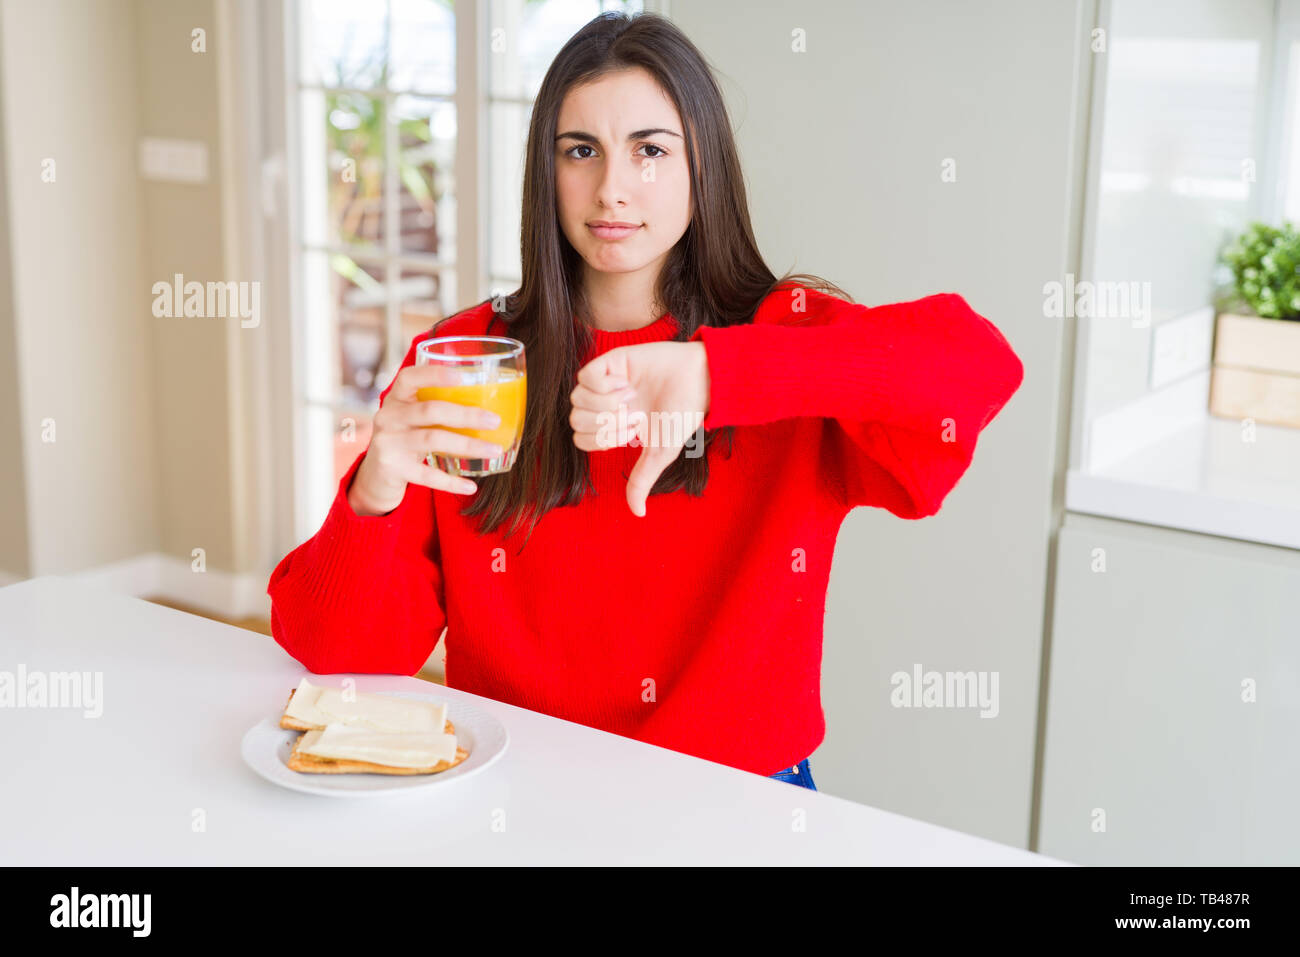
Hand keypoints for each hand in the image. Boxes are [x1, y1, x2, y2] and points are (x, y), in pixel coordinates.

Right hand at [348, 363, 506, 515]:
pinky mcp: (392, 469)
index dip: (434, 374)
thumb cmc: (407, 437)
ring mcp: (388, 443)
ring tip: (495, 450)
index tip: (462, 376)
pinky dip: (451, 482)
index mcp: (396, 398)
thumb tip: (493, 405)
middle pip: (429, 410)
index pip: (409, 377)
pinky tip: (471, 486)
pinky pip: (426, 475)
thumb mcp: (414, 418)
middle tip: (495, 420)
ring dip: (467, 445)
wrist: (375, 475)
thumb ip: (438, 407)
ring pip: (432, 440)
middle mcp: (388, 417)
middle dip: (466, 415)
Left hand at [570, 341, 710, 516]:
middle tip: (634, 416)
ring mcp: (605, 381)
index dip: (602, 440)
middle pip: (575, 420)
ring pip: (577, 398)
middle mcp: (605, 403)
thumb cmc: (682, 414)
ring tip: (631, 399)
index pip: (581, 438)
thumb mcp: (660, 453)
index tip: (632, 431)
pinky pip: (585, 375)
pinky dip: (604, 385)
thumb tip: (637, 513)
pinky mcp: (609, 360)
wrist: (698, 381)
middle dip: (605, 423)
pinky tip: (626, 384)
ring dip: (605, 404)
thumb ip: (642, 480)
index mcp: (612, 424)